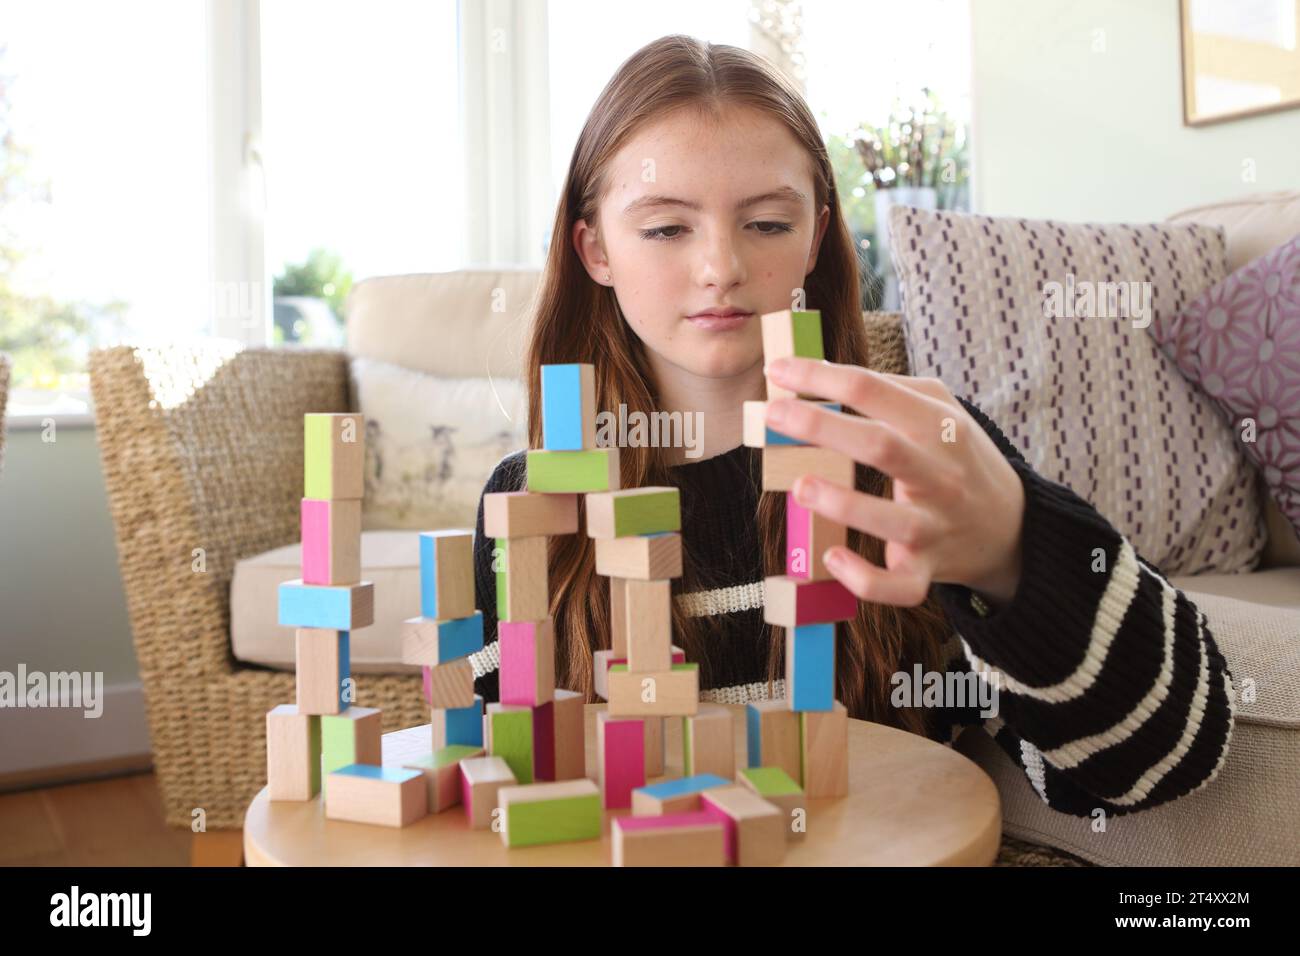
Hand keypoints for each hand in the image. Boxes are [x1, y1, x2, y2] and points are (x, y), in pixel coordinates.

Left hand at [764, 357, 1025, 607]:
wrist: (1011, 525)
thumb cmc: (959, 458)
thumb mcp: (942, 409)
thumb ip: (890, 390)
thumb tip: (820, 374)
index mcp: (939, 426)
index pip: (873, 390)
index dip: (820, 376)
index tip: (779, 370)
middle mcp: (940, 475)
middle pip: (881, 446)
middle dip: (822, 427)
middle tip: (773, 414)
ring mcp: (934, 525)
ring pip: (892, 520)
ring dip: (841, 503)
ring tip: (799, 485)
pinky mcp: (926, 570)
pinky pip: (898, 585)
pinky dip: (864, 578)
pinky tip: (833, 558)